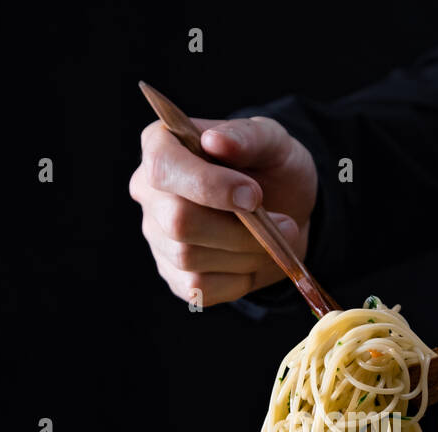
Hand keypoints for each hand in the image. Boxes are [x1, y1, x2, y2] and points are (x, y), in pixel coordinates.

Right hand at [130, 116, 316, 304]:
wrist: (287, 212)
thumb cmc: (272, 170)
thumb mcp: (274, 143)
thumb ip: (247, 136)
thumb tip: (215, 141)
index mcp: (163, 146)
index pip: (162, 167)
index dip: (207, 186)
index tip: (254, 195)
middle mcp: (150, 192)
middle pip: (177, 221)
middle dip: (238, 229)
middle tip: (283, 224)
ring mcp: (158, 237)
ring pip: (189, 257)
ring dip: (245, 253)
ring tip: (273, 239)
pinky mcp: (175, 275)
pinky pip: (199, 288)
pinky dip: (238, 279)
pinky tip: (253, 260)